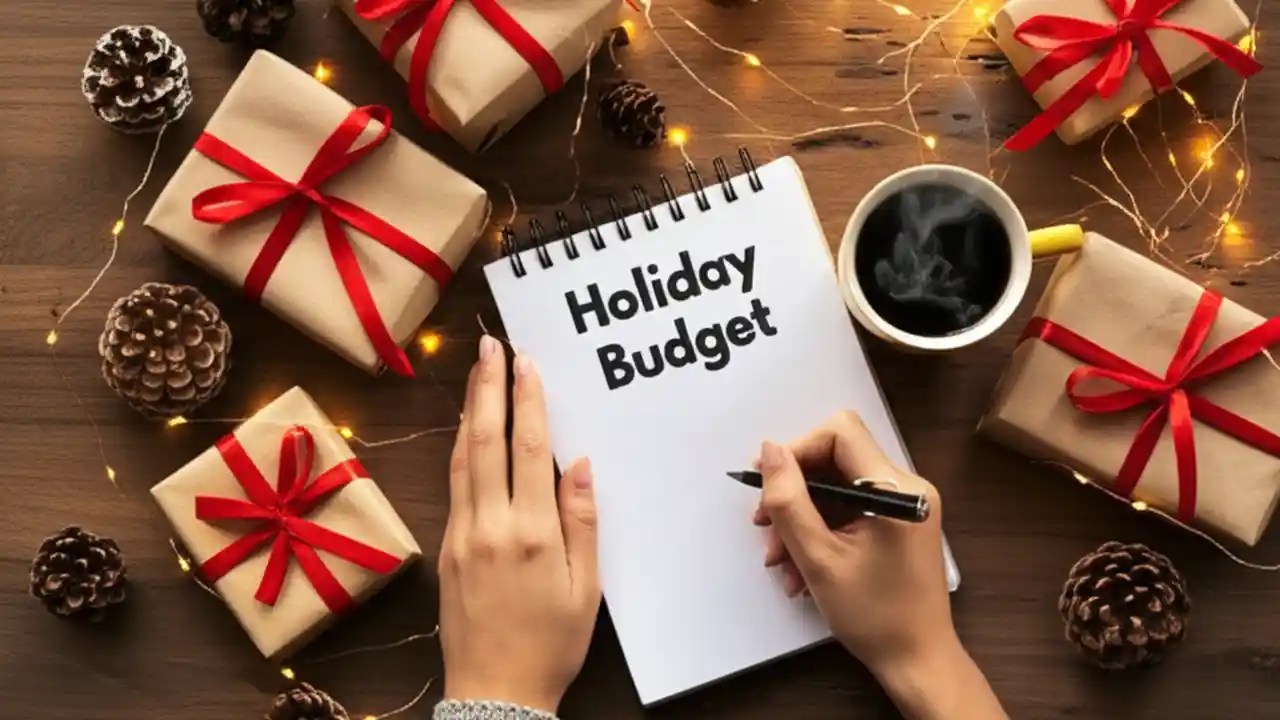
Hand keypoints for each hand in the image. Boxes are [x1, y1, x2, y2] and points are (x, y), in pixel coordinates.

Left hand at [438, 335, 600, 711]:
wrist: (494, 693)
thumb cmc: (550, 644)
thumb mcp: (584, 588)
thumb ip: (581, 521)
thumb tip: (579, 463)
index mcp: (530, 533)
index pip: (529, 448)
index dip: (527, 400)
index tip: (525, 361)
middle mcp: (489, 526)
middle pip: (487, 441)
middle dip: (489, 388)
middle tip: (491, 346)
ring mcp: (461, 536)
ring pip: (462, 459)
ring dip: (470, 412)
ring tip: (476, 374)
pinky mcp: (446, 549)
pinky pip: (454, 486)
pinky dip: (461, 450)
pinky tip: (468, 433)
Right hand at [754, 411, 1005, 719]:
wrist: (917, 662)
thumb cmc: (874, 615)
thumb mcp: (819, 558)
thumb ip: (790, 501)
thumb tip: (768, 451)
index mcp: (897, 489)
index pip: (840, 433)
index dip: (798, 450)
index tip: (767, 484)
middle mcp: (907, 488)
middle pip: (835, 460)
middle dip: (794, 492)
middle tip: (764, 528)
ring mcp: (904, 507)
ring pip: (837, 488)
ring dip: (801, 519)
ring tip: (779, 560)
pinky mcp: (897, 525)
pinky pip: (849, 510)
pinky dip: (820, 532)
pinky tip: (799, 568)